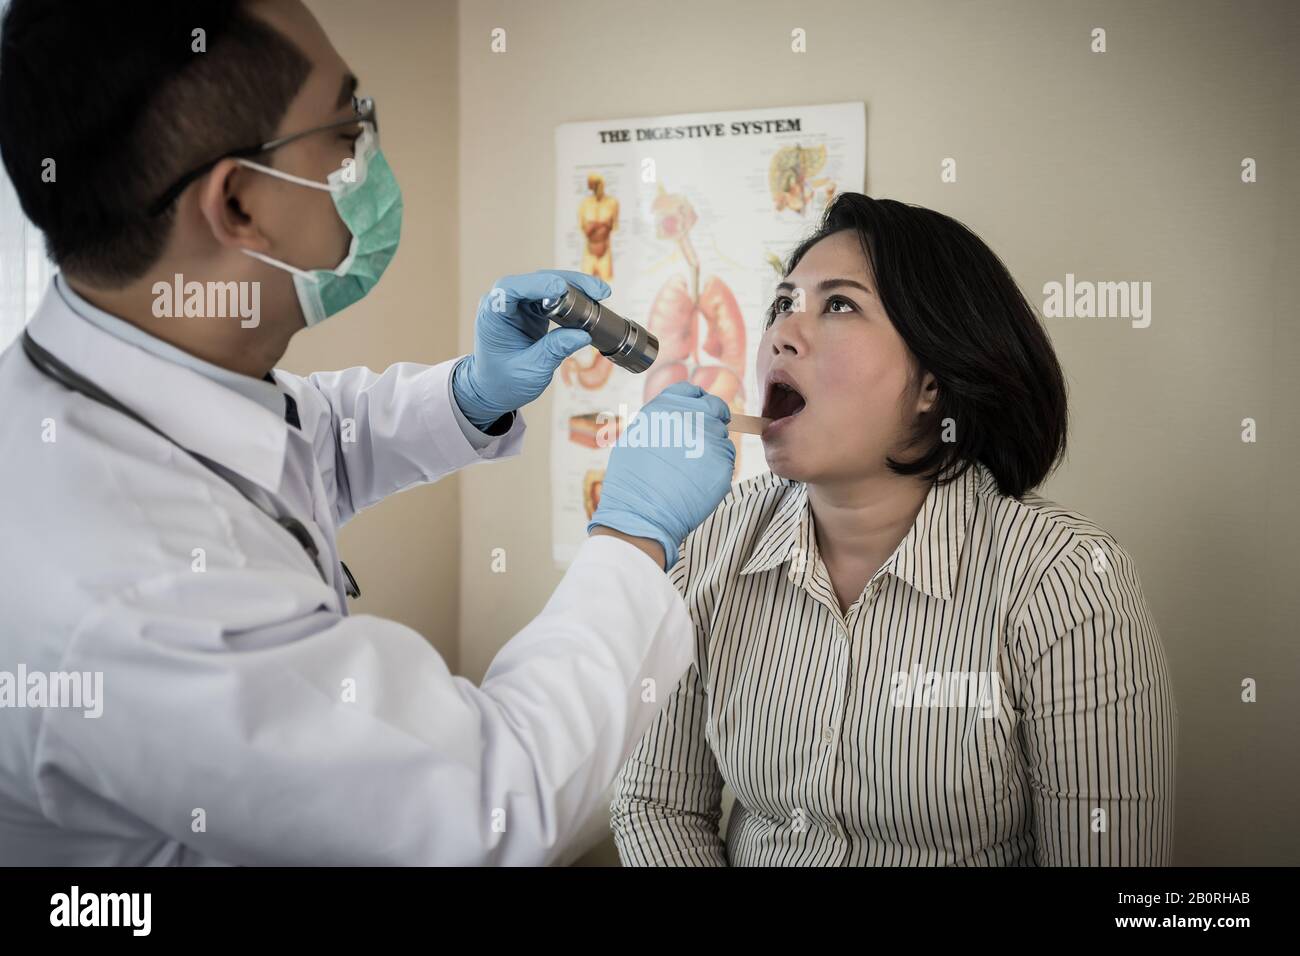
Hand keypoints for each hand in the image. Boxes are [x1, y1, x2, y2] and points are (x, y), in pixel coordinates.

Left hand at [452, 270, 608, 427]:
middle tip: (596, 291)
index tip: (560, 288)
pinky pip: (555, 297)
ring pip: (548, 285)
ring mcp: (519, 305)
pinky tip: (591, 301)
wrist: (494, 389)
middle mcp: (505, 304)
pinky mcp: (532, 309)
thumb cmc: (503, 382)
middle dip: (567, 283)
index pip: (511, 289)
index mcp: (493, 315)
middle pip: (536, 281)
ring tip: (600, 294)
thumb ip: (554, 350)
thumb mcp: (531, 370)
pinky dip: (573, 298)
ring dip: (575, 287)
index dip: (536, 285)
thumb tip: (582, 334)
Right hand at [588, 382, 735, 570]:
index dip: (698, 401)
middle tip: (703, 441)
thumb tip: (678, 416)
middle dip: (712, 421)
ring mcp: (709, 439)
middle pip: (714, 408)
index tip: (700, 411)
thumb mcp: (636, 437)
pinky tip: (698, 481)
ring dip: (713, 447)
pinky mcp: (723, 462)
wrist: (641, 514)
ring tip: (692, 469)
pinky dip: (717, 468)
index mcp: (666, 407)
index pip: (692, 391)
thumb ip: (661, 420)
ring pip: (722, 436)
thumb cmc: (632, 481)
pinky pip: (727, 459)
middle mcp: (690, 417)